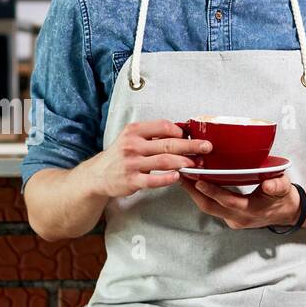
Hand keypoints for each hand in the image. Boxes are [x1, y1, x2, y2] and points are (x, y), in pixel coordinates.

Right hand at [83, 119, 212, 198]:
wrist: (98, 175)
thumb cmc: (120, 156)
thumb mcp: (131, 138)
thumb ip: (152, 135)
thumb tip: (180, 133)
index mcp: (134, 131)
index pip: (163, 126)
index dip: (180, 131)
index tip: (192, 136)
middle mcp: (132, 145)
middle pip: (168, 144)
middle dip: (191, 145)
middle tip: (206, 147)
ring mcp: (132, 163)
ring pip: (164, 161)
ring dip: (183, 162)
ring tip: (197, 164)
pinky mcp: (131, 180)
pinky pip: (153, 180)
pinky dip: (167, 178)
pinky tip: (178, 177)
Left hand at [178, 172, 299, 229]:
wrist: (287, 212)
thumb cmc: (283, 197)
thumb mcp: (285, 188)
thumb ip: (277, 185)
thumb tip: (269, 184)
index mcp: (251, 211)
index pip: (228, 202)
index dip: (213, 192)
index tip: (199, 181)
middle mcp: (238, 218)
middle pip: (210, 207)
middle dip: (193, 193)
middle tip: (182, 175)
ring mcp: (232, 219)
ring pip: (208, 207)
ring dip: (194, 193)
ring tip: (183, 176)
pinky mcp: (229, 217)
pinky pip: (211, 207)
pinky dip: (201, 195)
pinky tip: (194, 182)